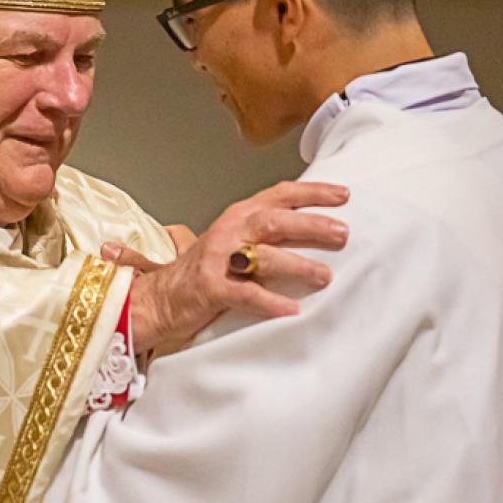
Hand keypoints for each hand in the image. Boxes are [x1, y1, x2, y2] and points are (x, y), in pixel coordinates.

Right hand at [122, 181, 349, 354]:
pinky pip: (244, 294)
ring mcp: (217, 259)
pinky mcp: (210, 288)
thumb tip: (320, 230)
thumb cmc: (205, 271)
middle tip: (342, 233)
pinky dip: (269, 301)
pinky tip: (291, 309)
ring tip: (324, 275)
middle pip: (274, 221)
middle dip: (310, 225)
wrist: (158, 298)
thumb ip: (267, 233)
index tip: (344, 195)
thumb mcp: (235, 242)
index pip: (279, 195)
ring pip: (262, 256)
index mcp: (239, 215)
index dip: (313, 193)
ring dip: (296, 265)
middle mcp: (229, 231)